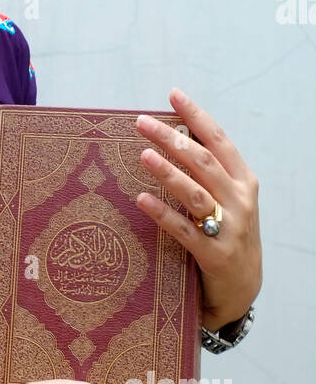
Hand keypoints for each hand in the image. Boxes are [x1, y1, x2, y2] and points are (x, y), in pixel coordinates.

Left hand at [134, 88, 261, 331]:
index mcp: (244, 181)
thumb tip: (175, 137)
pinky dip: (162, 214)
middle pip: (202, 161)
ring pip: (194, 192)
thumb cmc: (228, 235)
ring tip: (142, 155)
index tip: (173, 95)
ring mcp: (228, 228)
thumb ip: (209, 174)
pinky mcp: (213, 255)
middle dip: (171, 138)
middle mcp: (239, 200)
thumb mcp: (228, 201)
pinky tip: (141, 200)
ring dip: (167, 172)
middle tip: (141, 123)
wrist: (242, 289)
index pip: (218, 140)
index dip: (196, 115)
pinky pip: (183, 230)